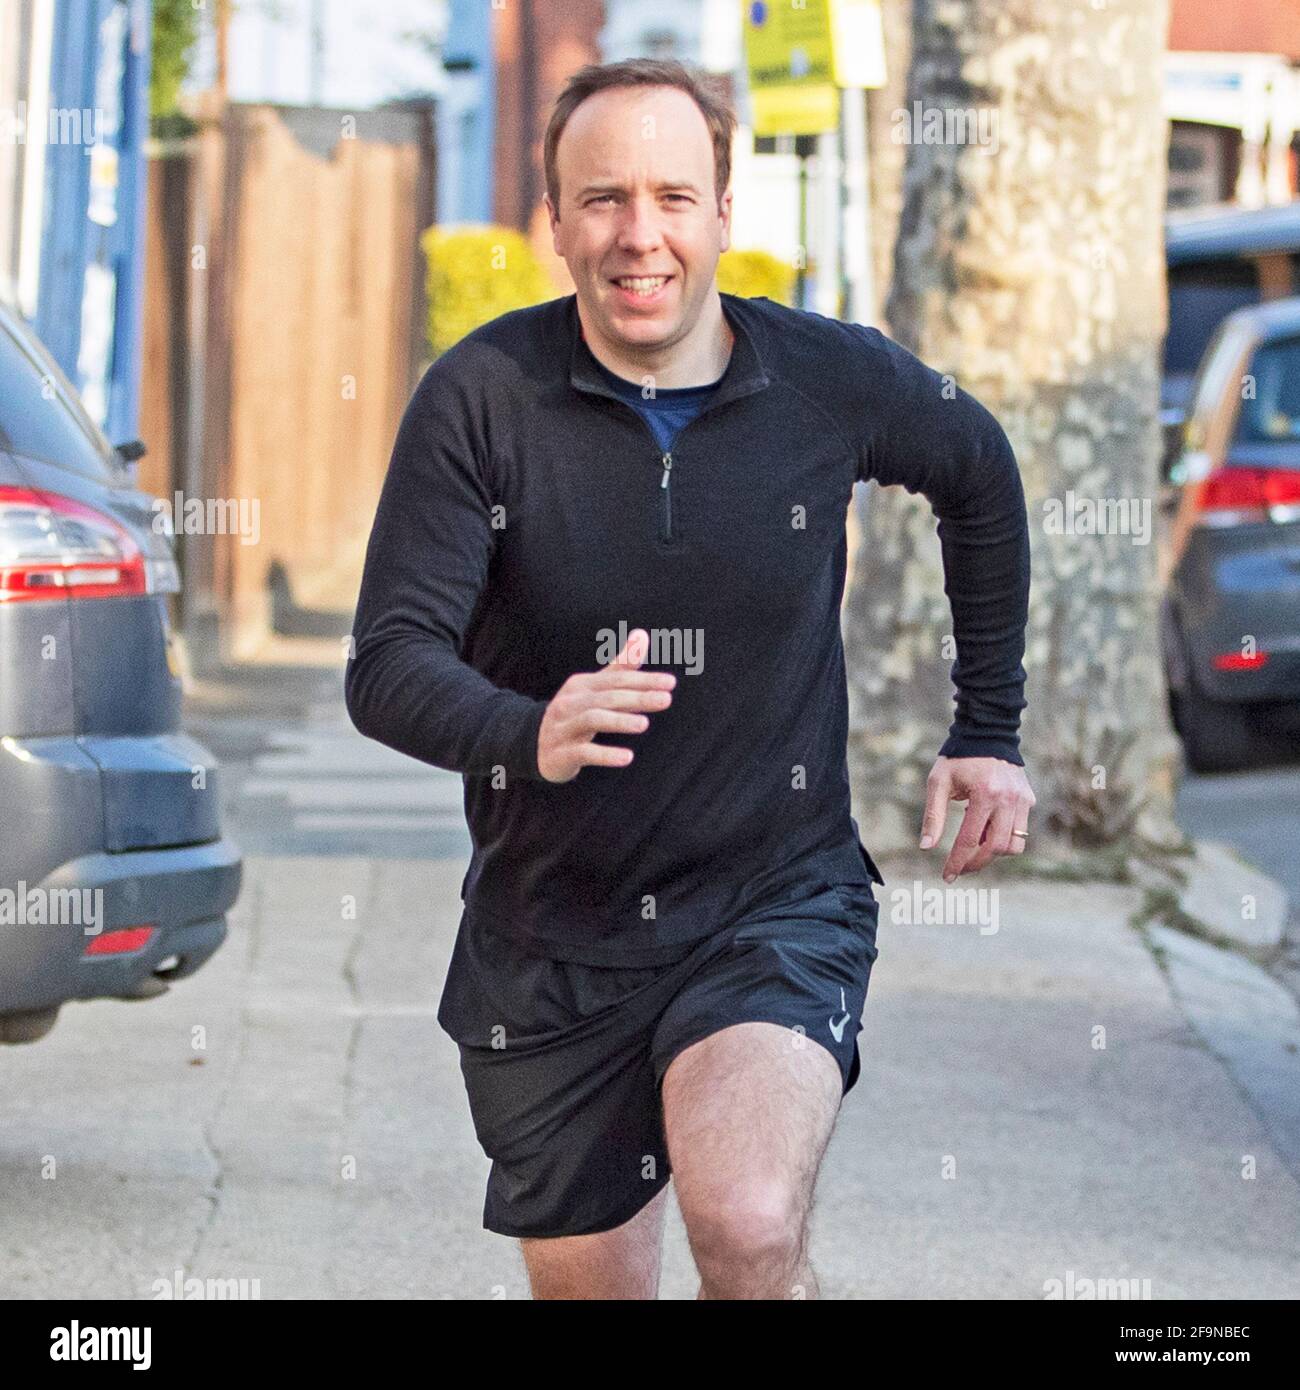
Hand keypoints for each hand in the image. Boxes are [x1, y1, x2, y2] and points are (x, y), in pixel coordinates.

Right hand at [537, 628, 675, 782]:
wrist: (532, 744)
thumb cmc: (573, 713)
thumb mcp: (594, 689)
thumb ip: (620, 666)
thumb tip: (642, 634)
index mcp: (581, 686)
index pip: (616, 680)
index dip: (643, 680)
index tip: (671, 683)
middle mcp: (570, 703)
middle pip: (606, 697)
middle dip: (637, 698)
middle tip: (666, 700)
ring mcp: (563, 728)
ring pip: (592, 719)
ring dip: (619, 721)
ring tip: (644, 724)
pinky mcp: (560, 754)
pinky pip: (583, 752)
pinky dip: (605, 754)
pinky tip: (627, 758)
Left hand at [918, 755, 1035, 880]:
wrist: (988, 734)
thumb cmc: (958, 758)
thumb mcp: (939, 782)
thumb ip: (933, 816)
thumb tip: (927, 848)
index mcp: (984, 794)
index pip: (970, 839)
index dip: (957, 862)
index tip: (947, 877)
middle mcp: (1008, 799)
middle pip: (994, 848)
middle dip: (975, 863)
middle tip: (959, 869)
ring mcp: (1022, 800)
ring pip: (1013, 845)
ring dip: (992, 854)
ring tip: (973, 849)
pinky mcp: (1029, 800)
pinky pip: (1020, 832)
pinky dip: (1003, 841)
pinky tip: (985, 835)